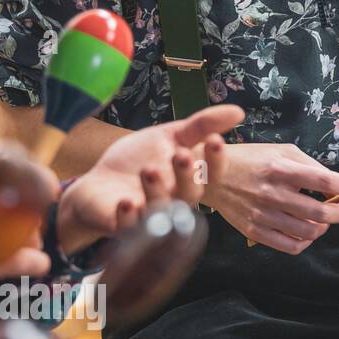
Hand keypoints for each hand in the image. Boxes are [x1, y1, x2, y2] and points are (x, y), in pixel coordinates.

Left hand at [56, 105, 245, 254]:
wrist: (99, 182)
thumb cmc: (138, 160)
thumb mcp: (169, 136)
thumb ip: (201, 126)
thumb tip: (239, 112)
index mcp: (189, 180)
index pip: (210, 174)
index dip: (215, 161)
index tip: (215, 142)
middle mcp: (174, 201)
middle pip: (189, 194)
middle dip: (187, 175)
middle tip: (181, 155)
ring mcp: (149, 216)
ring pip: (161, 209)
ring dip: (157, 190)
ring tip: (149, 170)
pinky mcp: (124, 227)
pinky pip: (129, 227)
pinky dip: (128, 216)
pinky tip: (126, 202)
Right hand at [205, 144, 338, 253]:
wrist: (210, 176)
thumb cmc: (249, 160)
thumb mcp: (280, 151)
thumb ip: (307, 164)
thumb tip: (333, 182)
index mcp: (280, 169)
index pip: (323, 181)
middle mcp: (272, 193)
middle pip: (319, 211)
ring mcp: (262, 214)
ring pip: (308, 232)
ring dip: (324, 227)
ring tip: (324, 220)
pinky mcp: (254, 230)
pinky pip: (289, 245)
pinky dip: (305, 242)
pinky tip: (306, 233)